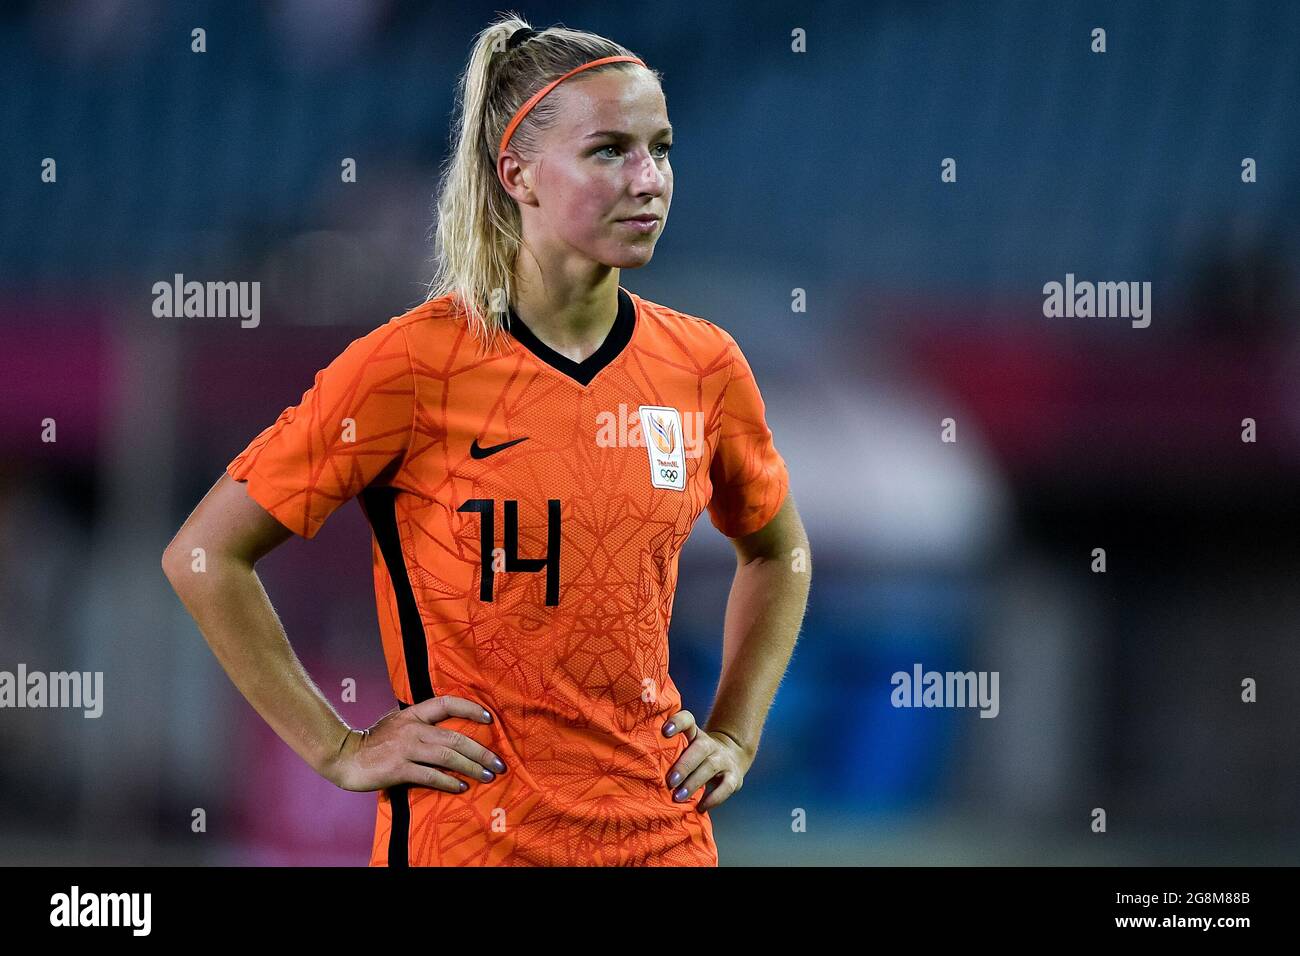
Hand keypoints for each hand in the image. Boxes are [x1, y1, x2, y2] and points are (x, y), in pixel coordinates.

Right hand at [321, 696, 506, 792]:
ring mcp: (406, 748)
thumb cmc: (373, 742)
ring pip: (448, 756)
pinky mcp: (399, 768)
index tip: (489, 719)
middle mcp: (413, 728)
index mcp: (413, 713)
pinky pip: (431, 776)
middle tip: (499, 763)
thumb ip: (419, 724)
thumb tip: (447, 732)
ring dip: (472, 767)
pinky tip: (461, 787)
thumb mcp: (396, 723)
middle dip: (482, 751)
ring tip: (488, 776)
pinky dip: (448, 782)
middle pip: (456, 737)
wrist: (343, 755)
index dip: (470, 708)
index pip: (447, 703)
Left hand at [661, 709, 752, 812]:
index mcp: (694, 734)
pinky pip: (727, 786)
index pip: (688, 720)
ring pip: (710, 767)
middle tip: (670, 781)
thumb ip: (666, 751)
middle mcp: (710, 744)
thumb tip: (630, 764)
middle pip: (700, 748)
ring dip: (694, 782)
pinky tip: (700, 807)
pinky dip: (714, 798)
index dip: (678, 722)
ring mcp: (723, 759)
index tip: (665, 732)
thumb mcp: (684, 747)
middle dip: (684, 764)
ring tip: (679, 797)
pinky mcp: (734, 776)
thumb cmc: (693, 756)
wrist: (730, 758)